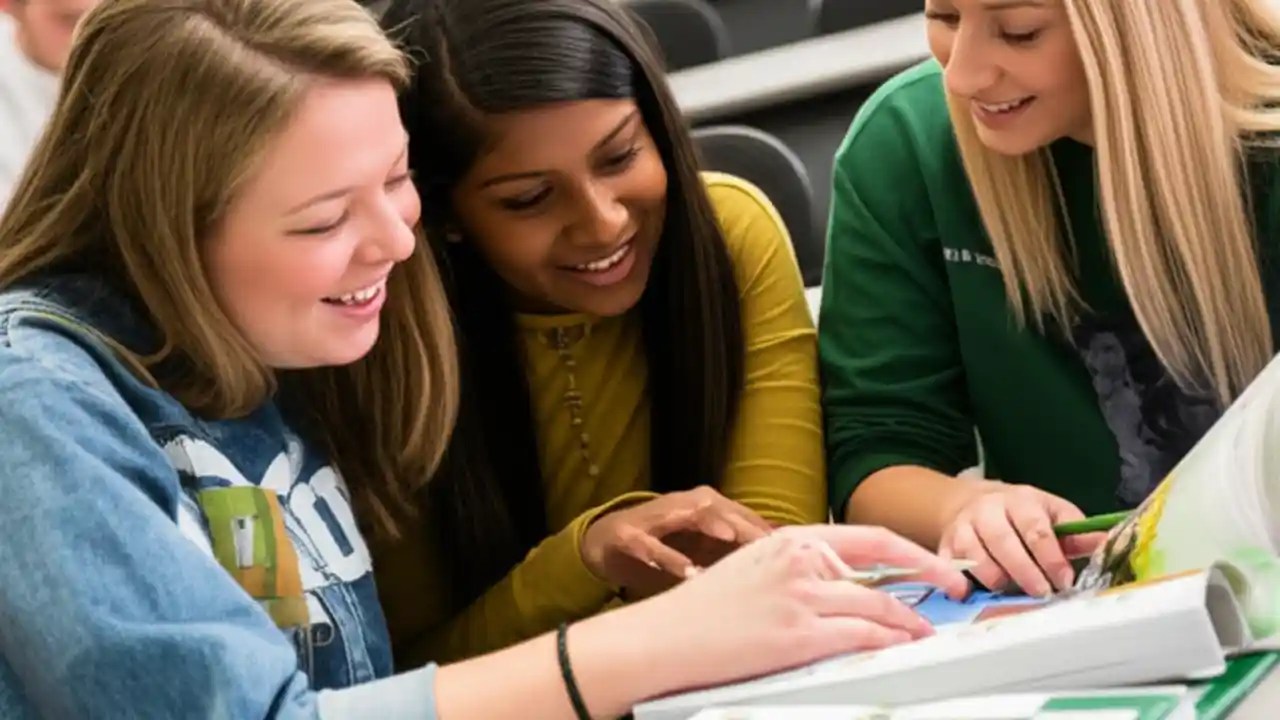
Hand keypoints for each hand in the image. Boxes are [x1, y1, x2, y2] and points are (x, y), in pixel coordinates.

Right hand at [581, 487, 771, 592]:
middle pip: (719, 509)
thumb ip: (734, 553)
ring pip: (686, 514)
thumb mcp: (700, 549)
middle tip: (769, 543)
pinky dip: (664, 555)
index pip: (741, 515)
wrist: (604, 544)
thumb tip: (781, 562)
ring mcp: (653, 517)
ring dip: (709, 524)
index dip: (765, 529)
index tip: (792, 548)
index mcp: (703, 508)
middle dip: (745, 523)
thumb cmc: (661, 546)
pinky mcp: (627, 534)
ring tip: (730, 539)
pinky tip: (681, 570)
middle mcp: (681, 505)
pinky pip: (648, 543)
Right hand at [637, 525, 969, 692]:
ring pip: (879, 607)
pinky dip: (889, 642)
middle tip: (953, 593)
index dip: (913, 552)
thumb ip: (799, 570)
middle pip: (882, 573)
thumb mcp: (754, 569)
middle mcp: (801, 560)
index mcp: (792, 540)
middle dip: (927, 584)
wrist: (665, 637)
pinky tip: (901, 647)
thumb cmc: (703, 610)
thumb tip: (845, 585)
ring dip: (910, 622)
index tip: (939, 564)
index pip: (870, 538)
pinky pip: (861, 636)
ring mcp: (801, 597)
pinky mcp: (798, 635)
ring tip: (926, 632)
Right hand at [939, 483, 1106, 595]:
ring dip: (997, 580)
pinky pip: (951, 567)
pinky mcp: (946, 545)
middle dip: (1025, 572)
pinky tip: (972, 594)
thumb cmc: (1020, 513)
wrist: (971, 502)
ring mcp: (963, 528)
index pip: (1035, 529)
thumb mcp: (1050, 512)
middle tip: (1042, 593)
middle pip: (1004, 543)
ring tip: (1012, 593)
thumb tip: (1107, 543)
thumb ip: (1075, 532)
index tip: (1064, 581)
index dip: (1051, 558)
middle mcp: (987, 510)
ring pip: (976, 558)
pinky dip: (959, 583)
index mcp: (1019, 501)